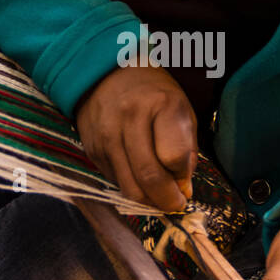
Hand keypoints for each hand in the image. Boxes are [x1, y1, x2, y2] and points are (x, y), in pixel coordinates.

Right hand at [74, 63, 197, 212]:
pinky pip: (115, 181)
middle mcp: (129, 119)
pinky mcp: (93, 150)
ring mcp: (107, 136)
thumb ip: (186, 151)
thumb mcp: (181, 110)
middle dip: (167, 200)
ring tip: (160, 197)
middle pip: (150, 176)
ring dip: (149, 201)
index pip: (173, 157)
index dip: (183, 176)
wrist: (107, 75)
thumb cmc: (154, 93)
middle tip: (176, 205)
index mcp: (159, 104)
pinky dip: (131, 188)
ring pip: (130, 187)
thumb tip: (183, 190)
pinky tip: (140, 180)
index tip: (186, 183)